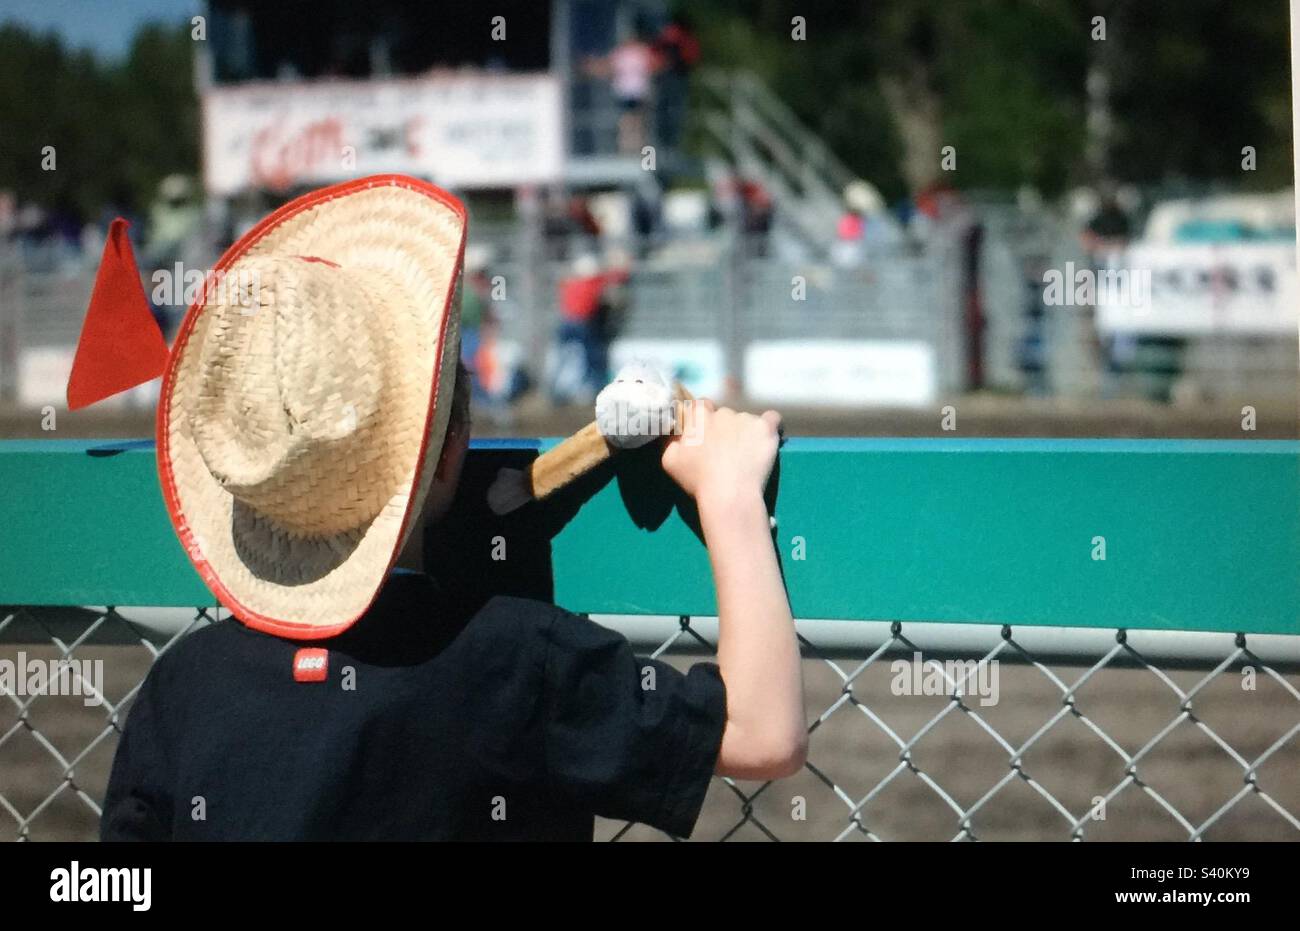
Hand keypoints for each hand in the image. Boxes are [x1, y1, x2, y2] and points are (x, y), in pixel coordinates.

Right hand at [661, 399, 781, 503]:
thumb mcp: (669, 461)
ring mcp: (746, 418)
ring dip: (744, 432)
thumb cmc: (697, 480)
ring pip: (745, 420)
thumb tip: (674, 431)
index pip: (700, 405)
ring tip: (745, 455)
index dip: (702, 419)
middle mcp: (723, 411)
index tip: (704, 436)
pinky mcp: (766, 428)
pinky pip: (772, 419)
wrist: (729, 494)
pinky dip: (770, 426)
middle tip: (724, 451)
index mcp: (699, 416)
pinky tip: (767, 438)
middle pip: (724, 414)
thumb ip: (670, 440)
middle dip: (724, 428)